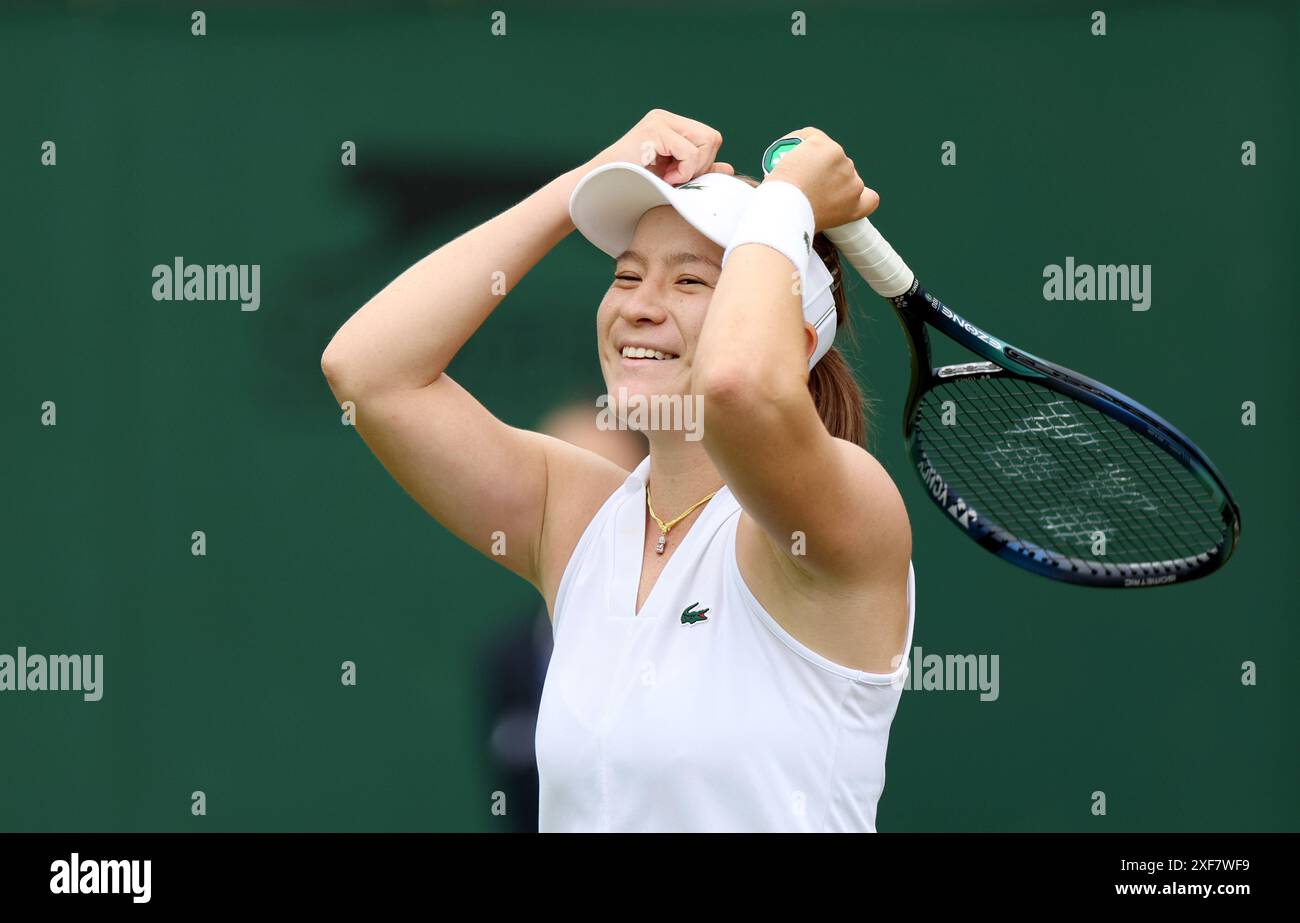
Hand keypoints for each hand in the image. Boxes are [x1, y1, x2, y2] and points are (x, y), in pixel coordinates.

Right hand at [586, 109, 733, 185]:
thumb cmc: (635, 187)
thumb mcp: (674, 179)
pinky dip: (683, 171)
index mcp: (670, 125)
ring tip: (668, 177)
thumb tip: (729, 169)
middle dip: (701, 165)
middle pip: (712, 138)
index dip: (704, 162)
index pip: (710, 138)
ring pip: (706, 142)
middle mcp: (664, 118)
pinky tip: (664, 177)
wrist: (601, 191)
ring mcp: (658, 121)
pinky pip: (689, 152)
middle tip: (676, 179)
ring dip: (692, 168)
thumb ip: (700, 171)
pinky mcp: (653, 131)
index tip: (681, 178)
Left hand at [764, 128, 878, 231]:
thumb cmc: (791, 222)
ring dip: (812, 156)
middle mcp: (854, 184)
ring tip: (792, 170)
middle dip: (824, 173)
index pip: (869, 198)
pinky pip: (810, 136)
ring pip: (827, 152)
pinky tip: (787, 153)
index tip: (839, 195)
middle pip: (842, 172)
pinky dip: (798, 142)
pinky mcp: (824, 145)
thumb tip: (809, 197)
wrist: (783, 209)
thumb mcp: (815, 223)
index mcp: (855, 207)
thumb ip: (823, 210)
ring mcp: (841, 162)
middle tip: (801, 182)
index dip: (855, 193)